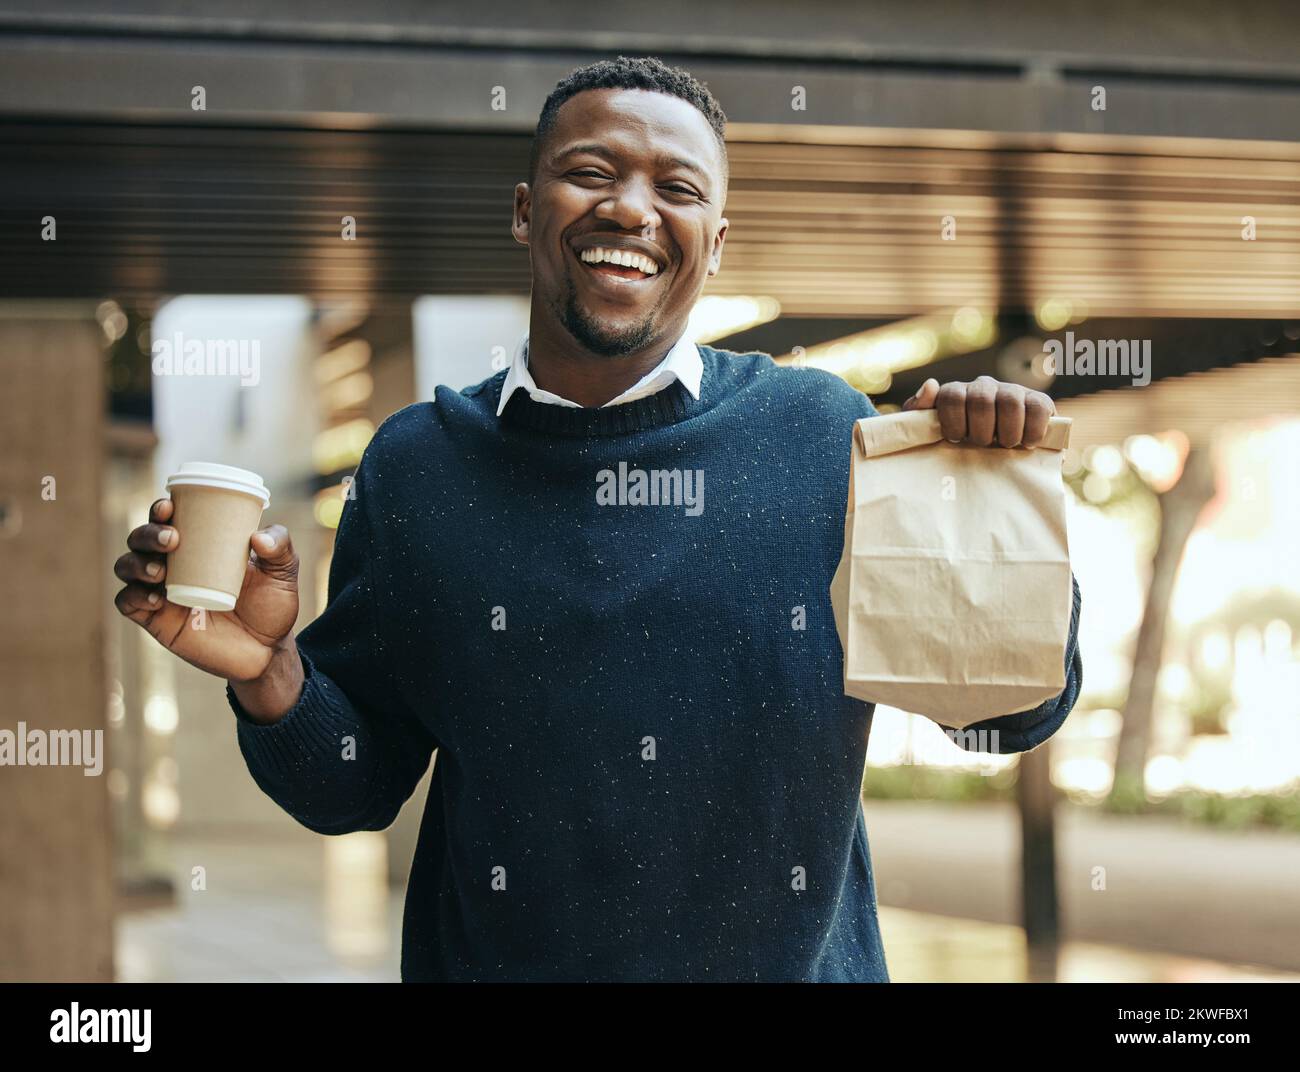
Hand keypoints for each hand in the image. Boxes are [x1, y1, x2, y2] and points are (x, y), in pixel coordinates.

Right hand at [113, 497, 300, 684]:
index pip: (168, 518)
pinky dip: (134, 595)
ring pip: (127, 566)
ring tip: (161, 571)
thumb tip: (258, 538)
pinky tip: (157, 597)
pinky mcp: (155, 619)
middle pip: (140, 538)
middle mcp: (173, 563)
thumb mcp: (283, 571)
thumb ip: (280, 547)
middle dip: (148, 533)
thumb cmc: (271, 604)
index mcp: (198, 544)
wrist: (267, 650)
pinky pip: (128, 603)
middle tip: (173, 539)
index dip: (161, 508)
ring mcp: (161, 590)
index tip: (170, 505)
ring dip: (137, 562)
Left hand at [902, 375, 1055, 447]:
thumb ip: (919, 412)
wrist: (992, 467)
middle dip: (981, 430)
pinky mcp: (1038, 402)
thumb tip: (931, 385)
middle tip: (982, 445)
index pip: (952, 394)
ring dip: (1006, 431)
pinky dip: (1033, 428)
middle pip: (981, 399)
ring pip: (1010, 401)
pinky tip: (1026, 443)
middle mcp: (984, 387)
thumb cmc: (956, 450)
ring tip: (1005, 446)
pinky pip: (1039, 406)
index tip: (956, 439)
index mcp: (957, 393)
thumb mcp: (929, 435)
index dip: (953, 420)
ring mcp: (1012, 392)